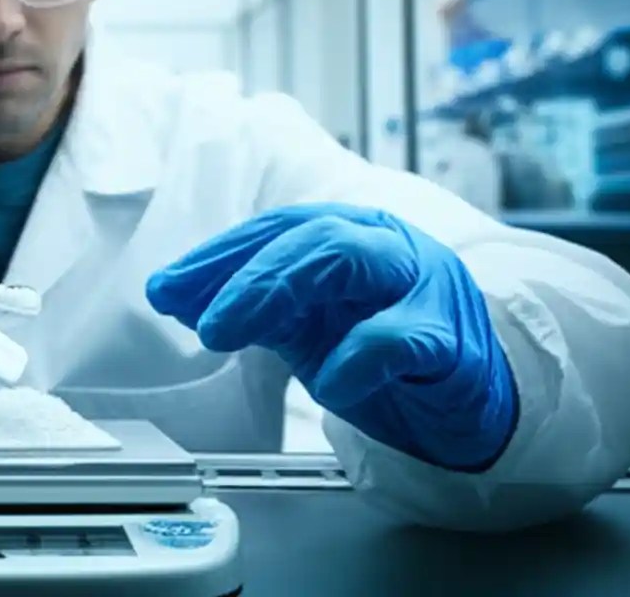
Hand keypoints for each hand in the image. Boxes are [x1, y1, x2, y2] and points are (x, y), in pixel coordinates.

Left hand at [146, 203, 517, 471]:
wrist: (465, 401)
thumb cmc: (382, 349)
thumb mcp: (304, 324)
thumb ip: (250, 308)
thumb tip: (174, 295)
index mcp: (346, 235)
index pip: (274, 229)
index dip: (216, 256)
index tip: (165, 288)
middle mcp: (384, 247)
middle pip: (310, 234)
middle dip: (242, 274)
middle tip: (199, 320)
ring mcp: (422, 285)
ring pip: (351, 257)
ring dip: (276, 291)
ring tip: (226, 332)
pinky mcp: (450, 340)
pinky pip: (400, 336)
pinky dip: (355, 359)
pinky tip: (326, 385)